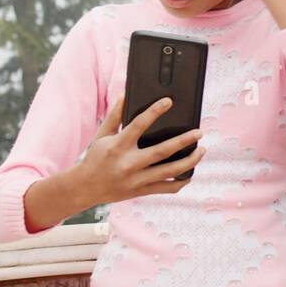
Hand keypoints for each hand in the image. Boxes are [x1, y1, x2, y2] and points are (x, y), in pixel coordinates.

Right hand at [74, 95, 205, 205]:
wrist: (84, 188)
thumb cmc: (95, 158)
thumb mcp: (102, 135)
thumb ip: (115, 116)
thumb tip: (125, 95)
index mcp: (118, 146)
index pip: (139, 125)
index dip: (154, 111)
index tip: (169, 102)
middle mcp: (128, 163)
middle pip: (161, 152)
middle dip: (183, 142)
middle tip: (199, 132)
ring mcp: (135, 180)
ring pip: (168, 172)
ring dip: (188, 162)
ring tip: (201, 151)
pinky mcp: (140, 191)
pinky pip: (165, 188)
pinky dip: (180, 182)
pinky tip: (190, 173)